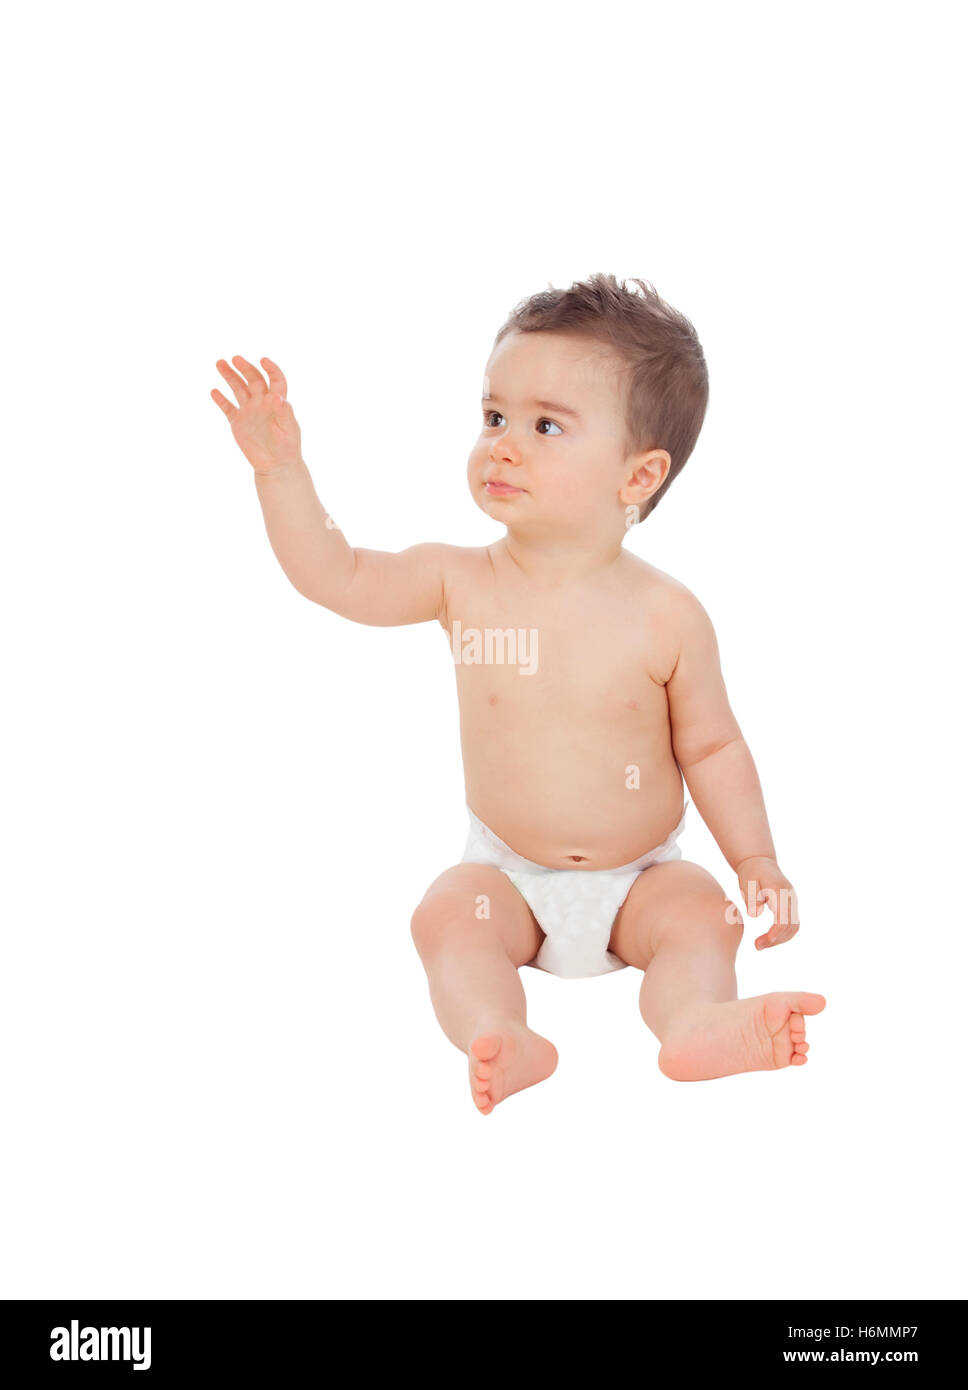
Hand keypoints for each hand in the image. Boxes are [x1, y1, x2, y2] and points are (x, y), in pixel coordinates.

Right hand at [211, 355, 302, 475]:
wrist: (276, 466)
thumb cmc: (287, 447)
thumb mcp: (288, 429)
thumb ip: (284, 411)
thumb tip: (276, 396)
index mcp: (276, 402)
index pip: (275, 380)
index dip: (271, 369)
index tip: (264, 360)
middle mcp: (262, 402)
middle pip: (253, 379)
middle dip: (245, 368)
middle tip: (235, 358)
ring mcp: (249, 411)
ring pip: (238, 389)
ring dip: (229, 376)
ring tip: (220, 363)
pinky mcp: (238, 423)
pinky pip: (228, 408)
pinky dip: (221, 400)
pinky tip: (214, 391)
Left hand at [735, 856, 798, 949]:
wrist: (759, 861)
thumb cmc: (751, 872)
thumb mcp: (747, 881)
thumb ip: (751, 897)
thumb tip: (756, 914)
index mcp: (780, 892)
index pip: (783, 920)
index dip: (774, 935)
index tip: (759, 943)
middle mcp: (790, 898)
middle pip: (791, 926)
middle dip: (776, 940)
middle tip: (757, 946)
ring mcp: (792, 902)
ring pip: (794, 927)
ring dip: (780, 939)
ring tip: (761, 944)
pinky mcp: (790, 906)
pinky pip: (791, 924)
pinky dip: (782, 934)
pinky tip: (768, 938)